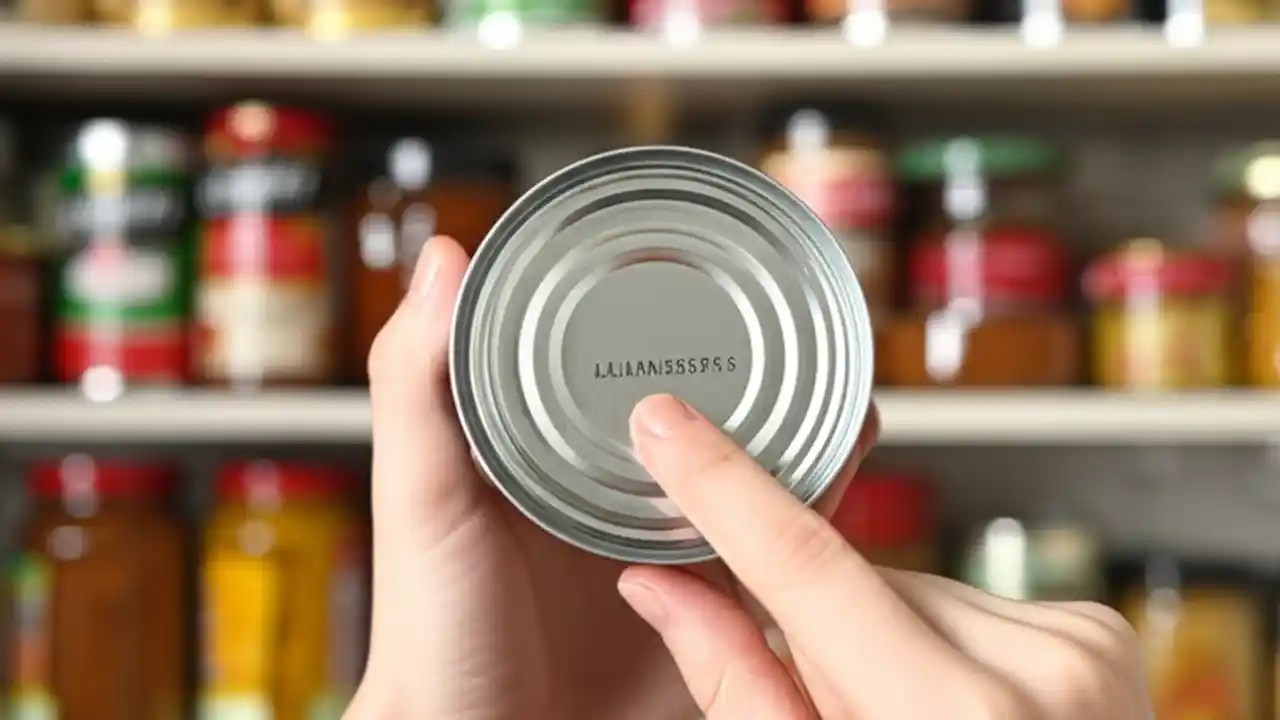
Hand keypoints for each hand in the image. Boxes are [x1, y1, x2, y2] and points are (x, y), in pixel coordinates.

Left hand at [346, 235, 876, 719]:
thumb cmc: (431, 636)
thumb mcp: (419, 499)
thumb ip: (417, 387)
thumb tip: (440, 254)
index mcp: (542, 448)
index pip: (606, 354)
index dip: (651, 299)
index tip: (700, 249)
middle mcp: (610, 488)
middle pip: (692, 406)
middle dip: (749, 359)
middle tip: (800, 314)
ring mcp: (664, 546)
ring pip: (746, 469)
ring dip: (795, 424)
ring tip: (842, 381)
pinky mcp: (709, 609)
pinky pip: (774, 553)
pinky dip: (811, 508)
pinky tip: (845, 471)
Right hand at [622, 393, 1151, 718]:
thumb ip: (736, 686)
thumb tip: (657, 587)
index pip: (805, 564)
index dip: (722, 486)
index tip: (665, 424)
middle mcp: (1030, 670)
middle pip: (852, 581)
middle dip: (816, 623)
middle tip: (835, 702)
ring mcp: (1080, 646)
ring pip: (908, 586)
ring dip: (881, 634)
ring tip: (908, 718)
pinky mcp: (1098, 631)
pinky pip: (968, 599)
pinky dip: (941, 640)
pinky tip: (960, 704)